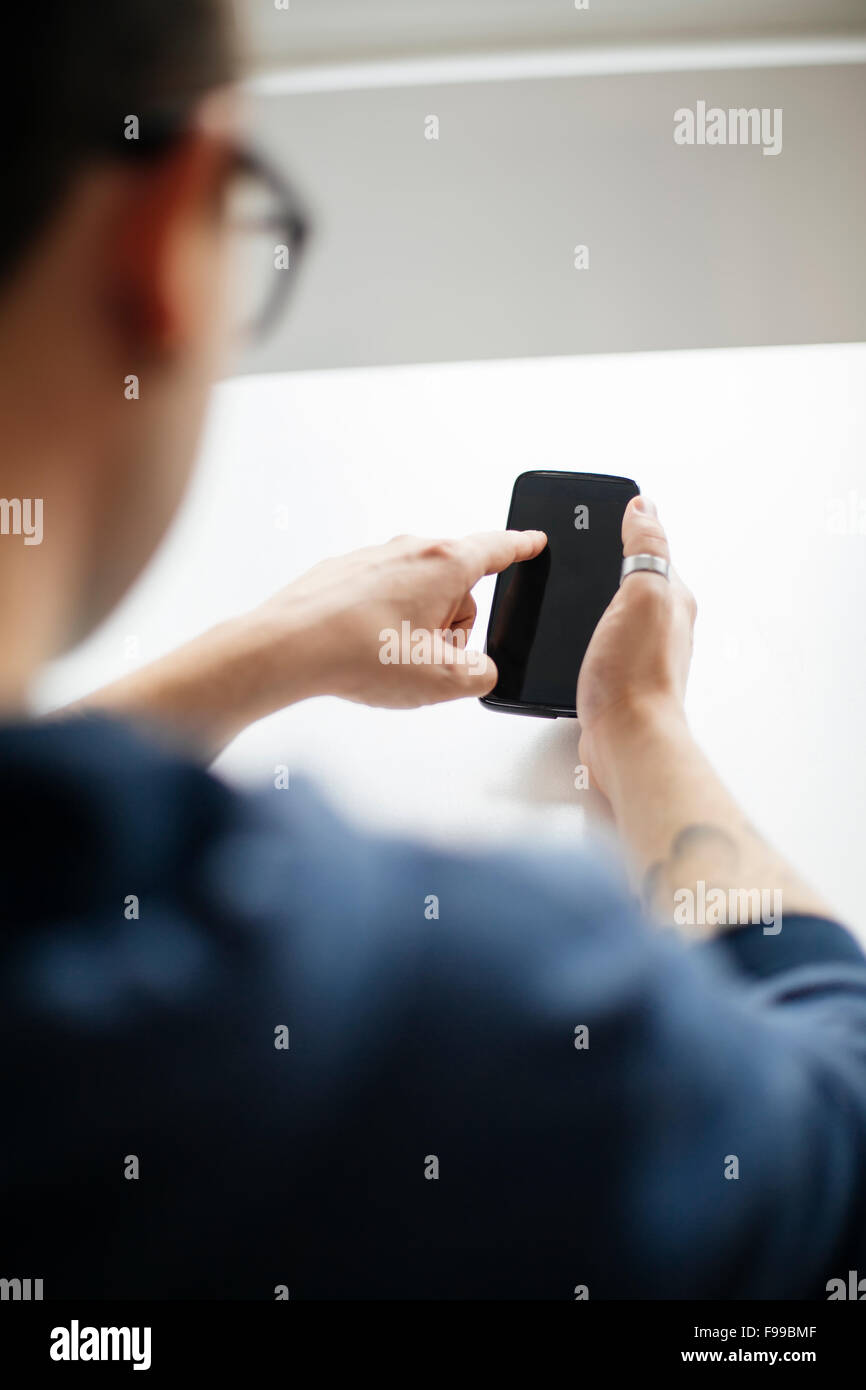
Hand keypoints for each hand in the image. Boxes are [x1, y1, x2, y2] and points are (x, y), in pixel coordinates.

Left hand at [252, 529, 547, 709]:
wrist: (288, 648)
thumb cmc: (357, 652)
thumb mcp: (442, 679)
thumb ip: (480, 675)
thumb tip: (478, 670)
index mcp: (445, 564)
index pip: (498, 548)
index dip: (523, 547)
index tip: (534, 541)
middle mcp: (410, 551)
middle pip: (455, 586)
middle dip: (451, 624)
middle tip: (428, 656)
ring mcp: (374, 559)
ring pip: (417, 595)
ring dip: (414, 626)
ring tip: (386, 658)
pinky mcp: (344, 574)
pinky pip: (382, 599)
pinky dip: (380, 624)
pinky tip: (362, 650)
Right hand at [577, 498, 695, 795]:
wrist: (626, 739)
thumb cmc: (634, 674)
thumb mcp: (642, 593)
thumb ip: (646, 547)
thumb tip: (643, 506)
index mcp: (672, 598)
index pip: (651, 552)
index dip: (624, 533)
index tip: (600, 519)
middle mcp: (661, 626)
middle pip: (633, 584)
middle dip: (608, 569)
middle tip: (581, 557)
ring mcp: (640, 655)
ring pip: (617, 617)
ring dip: (596, 605)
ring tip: (572, 597)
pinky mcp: (618, 680)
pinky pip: (603, 646)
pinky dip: (588, 637)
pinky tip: (571, 641)